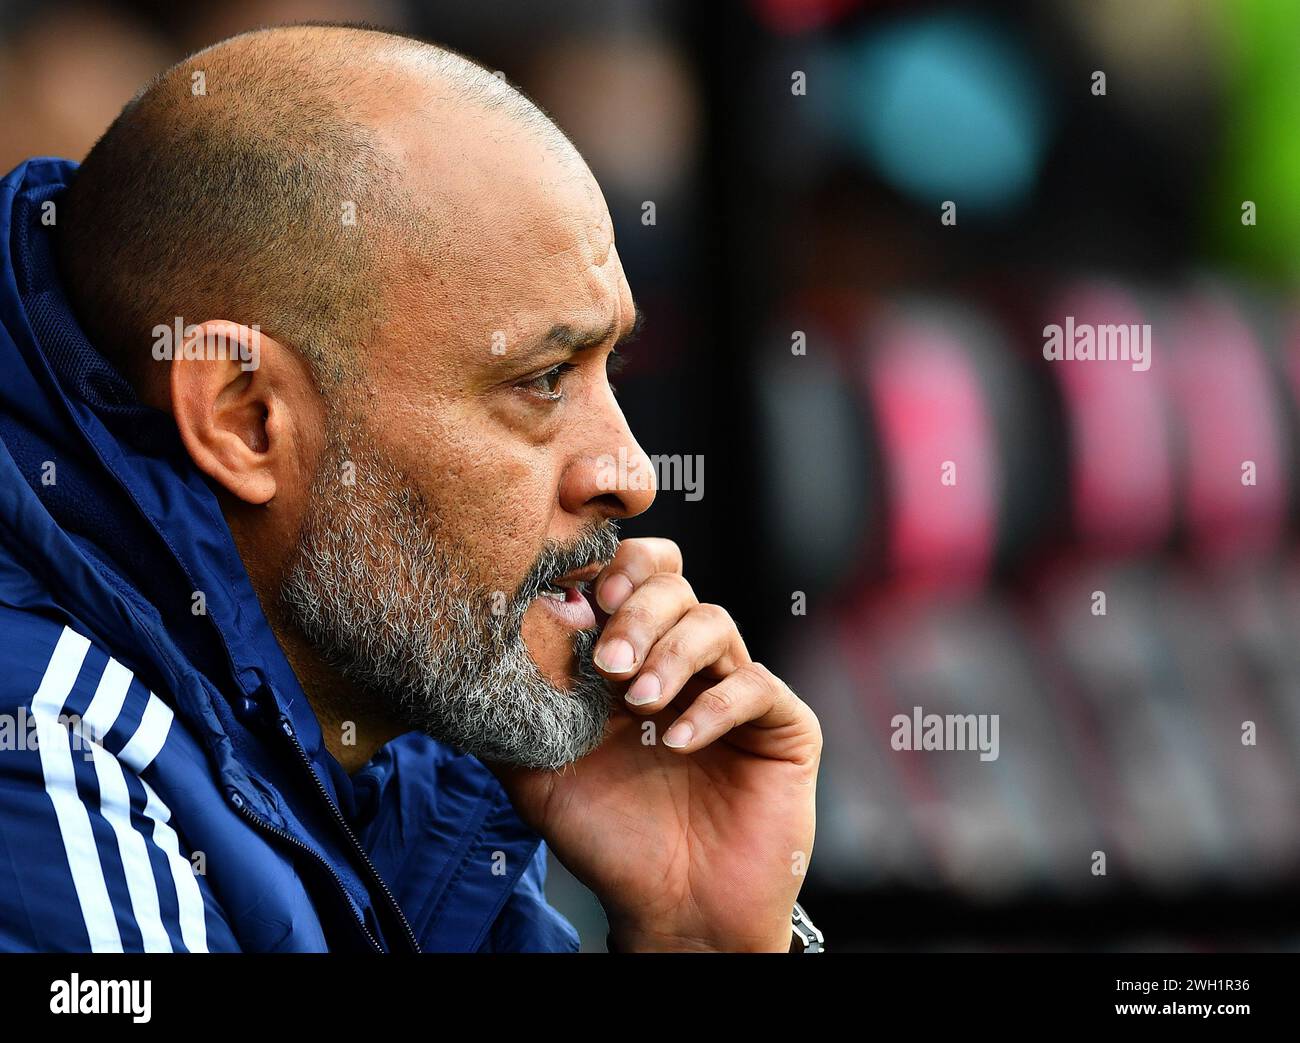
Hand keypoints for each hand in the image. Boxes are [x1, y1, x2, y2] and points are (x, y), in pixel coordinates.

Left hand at [485, 537, 821, 951]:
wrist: (675, 913)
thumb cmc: (611, 841)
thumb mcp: (539, 775)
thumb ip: (512, 715)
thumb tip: (474, 653)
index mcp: (632, 659)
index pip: (629, 579)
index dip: (611, 571)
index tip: (582, 600)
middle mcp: (684, 663)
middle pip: (673, 586)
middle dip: (636, 613)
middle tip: (609, 665)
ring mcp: (735, 689)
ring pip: (713, 622)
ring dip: (671, 654)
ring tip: (641, 705)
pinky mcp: (782, 724)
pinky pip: (755, 686)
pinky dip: (714, 707)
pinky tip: (678, 743)